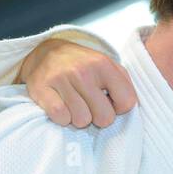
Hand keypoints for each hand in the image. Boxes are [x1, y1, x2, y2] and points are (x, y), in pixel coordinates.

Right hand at [15, 38, 137, 127]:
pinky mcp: (42, 90)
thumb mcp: (107, 65)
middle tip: (91, 106)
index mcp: (103, 65)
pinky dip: (63, 118)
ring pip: (82, 121)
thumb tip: (130, 105)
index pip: (127, 102)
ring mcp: (61, 80)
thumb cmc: (83, 65)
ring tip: (75, 104)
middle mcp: (83, 71)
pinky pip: (61, 118)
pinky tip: (62, 106)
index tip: (110, 102)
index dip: (120, 108)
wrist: (45, 52)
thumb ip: (123, 83)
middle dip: (99, 117)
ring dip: (79, 118)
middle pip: (105, 117)